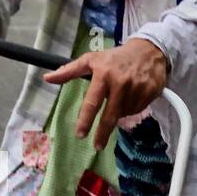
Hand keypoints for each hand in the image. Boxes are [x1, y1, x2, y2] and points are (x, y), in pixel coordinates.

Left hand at [44, 38, 168, 149]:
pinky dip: (130, 109)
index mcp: (103, 74)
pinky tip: (130, 97)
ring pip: (123, 114)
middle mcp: (120, 83)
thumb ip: (69, 71)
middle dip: (102, 133)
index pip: (92, 102)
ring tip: (119, 99)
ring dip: (118, 113)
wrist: (148, 50)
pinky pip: (136, 110)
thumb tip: (47, 78)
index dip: (86, 120)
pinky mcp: (149, 94)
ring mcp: (137, 89)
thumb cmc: (115, 57)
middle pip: (109, 116)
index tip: (80, 134)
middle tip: (97, 146)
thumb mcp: (91, 60)